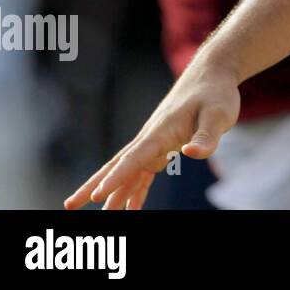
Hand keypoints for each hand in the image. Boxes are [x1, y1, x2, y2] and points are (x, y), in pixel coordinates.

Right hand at [63, 63, 240, 209]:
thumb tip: (190, 153)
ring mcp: (154, 143)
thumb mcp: (219, 114)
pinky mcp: (162, 146)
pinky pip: (143, 171)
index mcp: (161, 131)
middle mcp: (151, 138)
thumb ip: (207, 136)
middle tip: (69, 205)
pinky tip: (131, 207)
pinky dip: (135, 188)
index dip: (116, 178)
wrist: (211, 73)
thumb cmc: (216, 93)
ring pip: (126, 170)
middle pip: (117, 165)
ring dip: (113, 192)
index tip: (97, 196)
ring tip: (102, 216)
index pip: (133, 158)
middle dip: (94, 185)